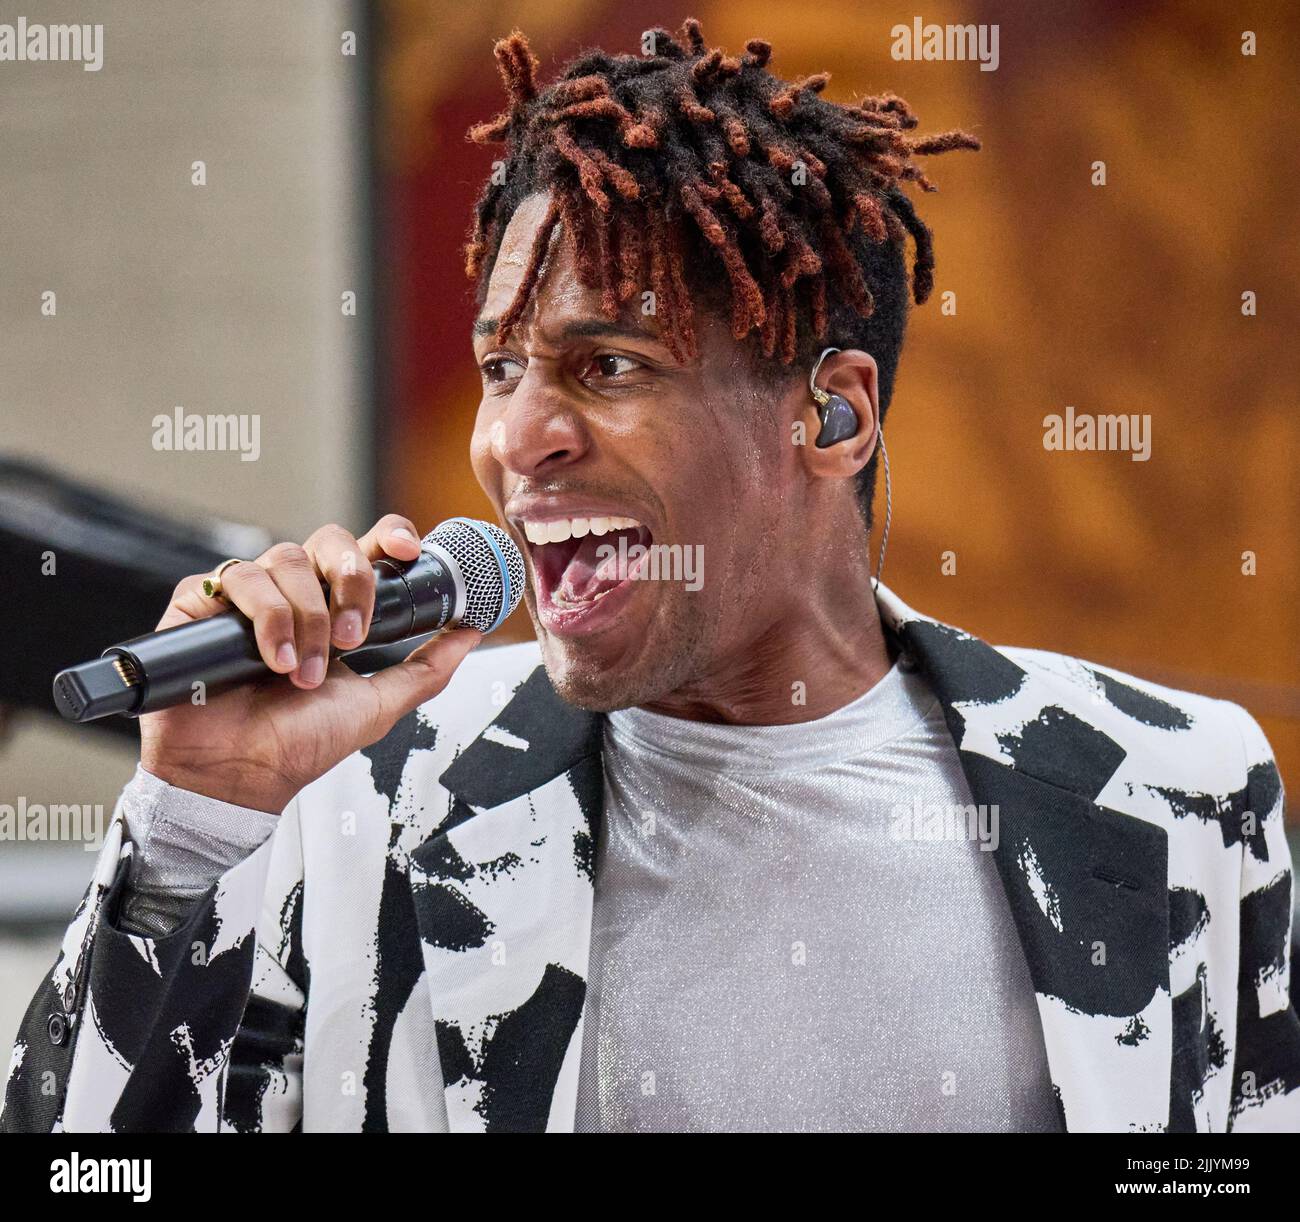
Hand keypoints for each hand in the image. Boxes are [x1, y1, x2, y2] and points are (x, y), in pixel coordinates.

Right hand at [139, 514, 481, 812]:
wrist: (239, 776)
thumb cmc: (299, 744)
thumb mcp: (379, 705)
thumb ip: (427, 668)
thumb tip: (473, 632)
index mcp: (336, 610)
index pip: (365, 551)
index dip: (389, 537)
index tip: (408, 551)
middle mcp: (295, 595)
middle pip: (329, 541)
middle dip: (351, 582)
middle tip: (353, 636)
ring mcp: (249, 596)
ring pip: (288, 559)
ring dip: (306, 618)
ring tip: (301, 671)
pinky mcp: (203, 604)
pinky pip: (237, 577)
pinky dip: (263, 616)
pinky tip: (269, 659)